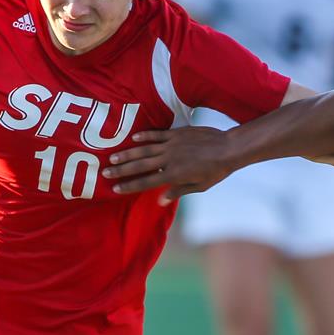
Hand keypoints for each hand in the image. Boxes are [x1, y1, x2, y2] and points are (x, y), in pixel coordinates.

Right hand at [103, 127, 237, 202]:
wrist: (228, 148)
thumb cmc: (216, 171)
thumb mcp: (199, 187)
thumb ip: (178, 191)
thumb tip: (160, 200)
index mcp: (174, 175)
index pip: (146, 182)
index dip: (129, 185)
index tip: (115, 188)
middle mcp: (169, 160)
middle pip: (140, 166)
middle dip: (121, 170)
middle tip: (105, 172)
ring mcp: (172, 145)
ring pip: (144, 150)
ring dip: (128, 153)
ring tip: (113, 157)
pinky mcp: (176, 133)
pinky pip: (157, 135)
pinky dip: (144, 136)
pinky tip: (134, 138)